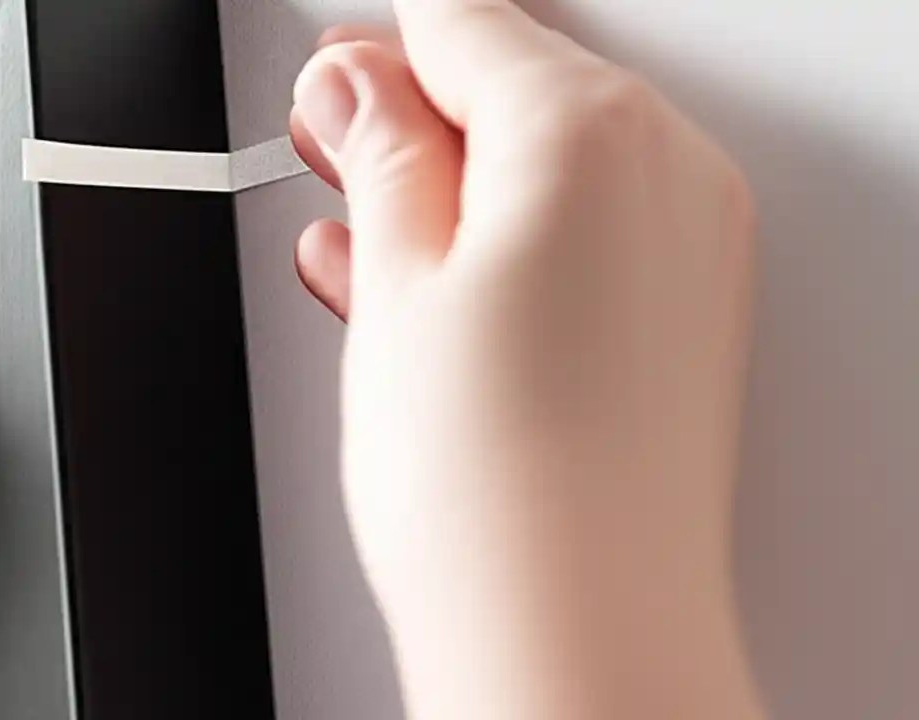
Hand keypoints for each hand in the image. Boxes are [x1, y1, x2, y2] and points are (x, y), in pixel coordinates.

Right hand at [291, 2, 762, 717]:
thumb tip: (357, 84)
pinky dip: (501, 246)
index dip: (372, 52)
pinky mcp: (682, 317)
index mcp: (589, 132)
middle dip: (410, 114)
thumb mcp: (396, 282)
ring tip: (356, 234)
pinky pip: (582, 237)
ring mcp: (688, 247)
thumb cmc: (493, 488)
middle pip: (515, 90)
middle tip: (328, 148)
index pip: (463, 26)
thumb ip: (380, 155)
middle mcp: (666, 173)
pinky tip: (422, 290)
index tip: (321, 84)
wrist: (576, 639)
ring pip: (546, 169)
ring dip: (446, 189)